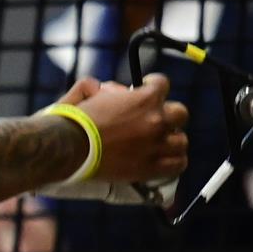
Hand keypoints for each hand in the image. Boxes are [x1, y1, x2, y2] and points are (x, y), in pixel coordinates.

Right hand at [66, 74, 188, 185]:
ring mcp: (156, 145)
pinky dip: (174, 161)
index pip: (163, 84)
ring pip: (182, 140)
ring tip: (160, 143)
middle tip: (154, 120)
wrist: (70, 148)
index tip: (147, 90)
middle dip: (168, 114)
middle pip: (181, 113)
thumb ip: (100, 87)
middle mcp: (156, 120)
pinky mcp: (150, 168)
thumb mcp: (86, 93)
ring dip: (172, 139)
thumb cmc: (75, 122)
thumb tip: (107, 91)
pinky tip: (164, 159)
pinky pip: (178, 164)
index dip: (154, 86)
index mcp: (144, 98)